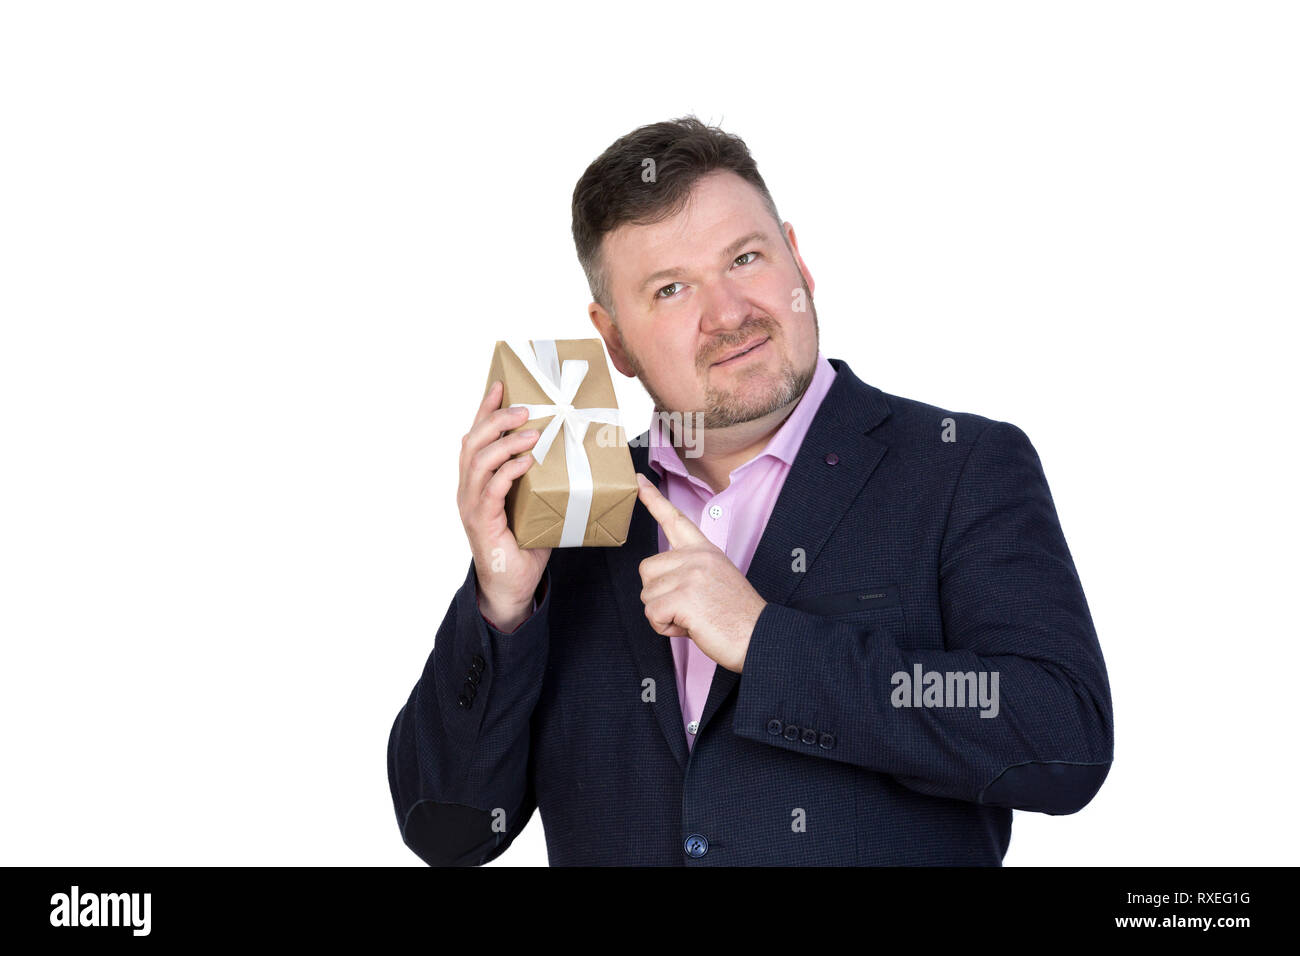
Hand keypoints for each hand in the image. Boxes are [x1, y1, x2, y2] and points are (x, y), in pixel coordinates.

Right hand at [458, 380, 551, 622]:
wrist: (511, 586)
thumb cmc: (523, 543)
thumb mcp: (533, 503)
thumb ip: (541, 479)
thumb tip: (572, 454)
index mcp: (476, 480)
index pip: (475, 436)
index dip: (485, 409)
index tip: (501, 384)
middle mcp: (468, 489)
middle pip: (472, 442)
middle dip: (496, 419)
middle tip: (524, 408)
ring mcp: (472, 505)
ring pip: (478, 461)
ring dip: (505, 442)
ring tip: (532, 432)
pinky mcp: (482, 522)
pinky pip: (492, 489)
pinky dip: (509, 471)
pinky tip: (528, 462)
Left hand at [634, 473, 766, 672]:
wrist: (759, 636)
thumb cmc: (738, 616)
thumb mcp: (716, 579)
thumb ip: (689, 570)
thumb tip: (662, 580)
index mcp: (705, 551)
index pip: (674, 519)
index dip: (653, 500)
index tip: (638, 482)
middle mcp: (696, 557)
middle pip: (646, 569)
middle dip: (659, 594)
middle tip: (690, 607)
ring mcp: (690, 575)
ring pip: (647, 595)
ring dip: (664, 614)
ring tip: (695, 617)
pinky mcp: (683, 597)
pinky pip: (652, 614)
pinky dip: (666, 627)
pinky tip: (691, 626)